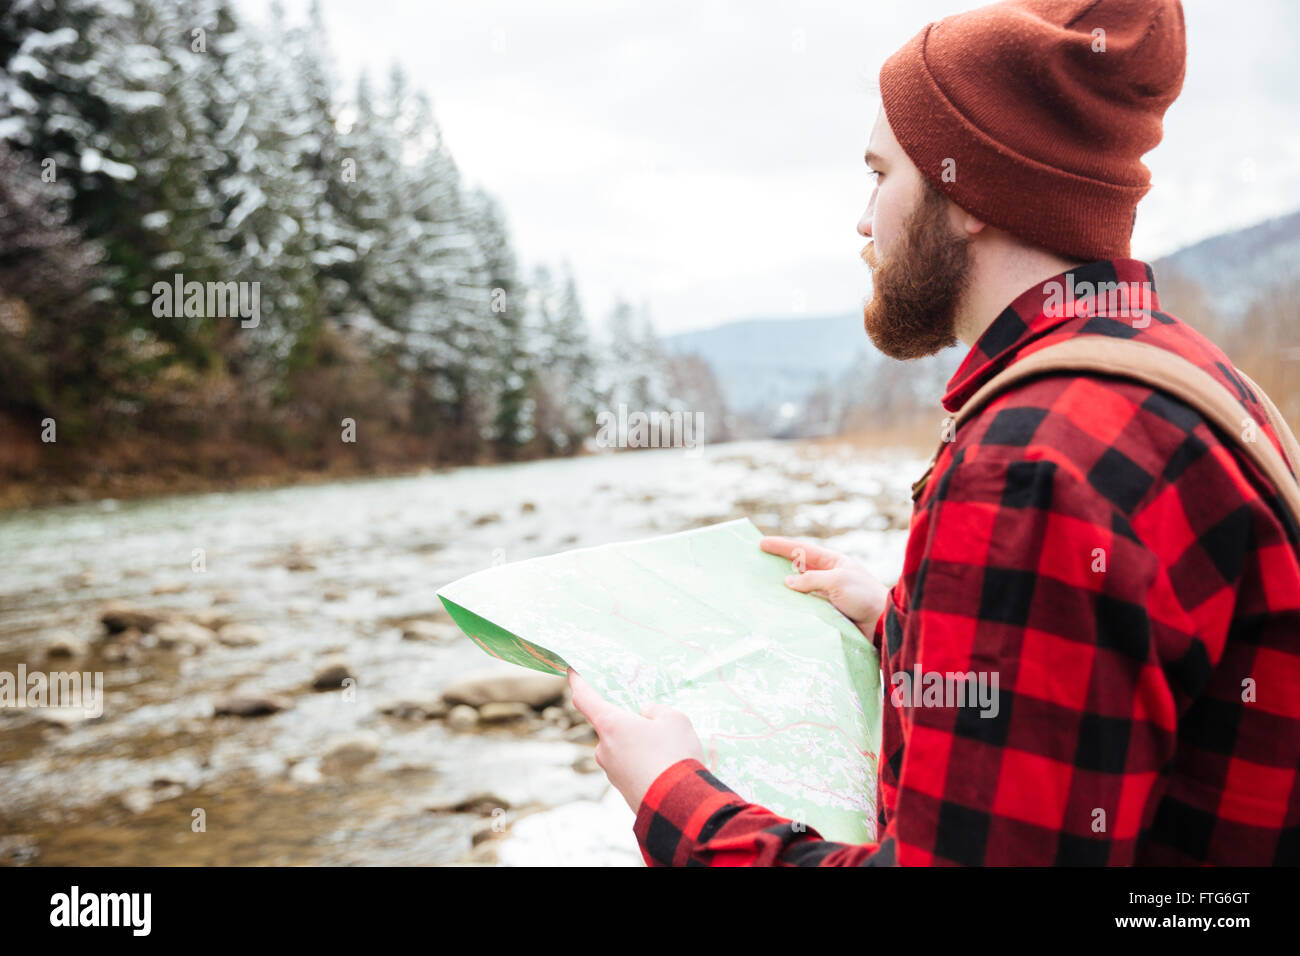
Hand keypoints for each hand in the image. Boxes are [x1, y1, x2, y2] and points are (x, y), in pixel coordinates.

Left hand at [566, 667, 705, 812]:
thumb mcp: (674, 720)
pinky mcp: (623, 791)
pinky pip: (632, 768)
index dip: (577, 682)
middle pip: (612, 727)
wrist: (677, 806)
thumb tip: (646, 715)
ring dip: (641, 747)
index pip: (585, 698)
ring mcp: (611, 772)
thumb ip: (657, 711)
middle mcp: (604, 748)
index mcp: (611, 725)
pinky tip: (667, 769)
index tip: (571, 670)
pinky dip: (646, 765)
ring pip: (624, 749)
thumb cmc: (674, 756)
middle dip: (630, 724)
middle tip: (657, 726)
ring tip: (670, 752)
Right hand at [760, 535, 888, 636]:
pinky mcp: (827, 613)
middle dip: (779, 565)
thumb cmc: (864, 596)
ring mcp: (827, 595)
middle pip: (799, 568)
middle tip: (757, 563)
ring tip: (762, 588)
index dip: (782, 546)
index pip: (803, 550)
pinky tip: (779, 608)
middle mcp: (829, 576)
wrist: (882, 624)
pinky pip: (805, 606)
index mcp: (834, 562)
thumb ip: (811, 579)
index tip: (761, 543)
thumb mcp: (838, 580)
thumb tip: (788, 582)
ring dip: (784, 588)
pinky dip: (792, 606)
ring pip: (800, 589)